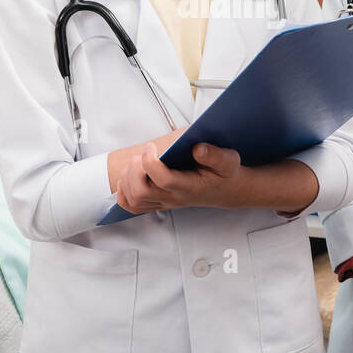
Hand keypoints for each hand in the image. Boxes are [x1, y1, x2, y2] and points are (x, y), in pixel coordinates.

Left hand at [115, 141, 244, 213]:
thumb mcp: (228, 160)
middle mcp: (174, 197)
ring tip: (137, 162)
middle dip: (135, 170)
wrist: (226, 191)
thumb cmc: (224, 174)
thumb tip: (197, 148)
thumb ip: (215, 155)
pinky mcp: (159, 203)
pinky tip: (128, 178)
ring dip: (128, 178)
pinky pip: (134, 206)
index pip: (162, 180)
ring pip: (135, 199)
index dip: (150, 162)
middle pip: (142, 192)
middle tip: (143, 154)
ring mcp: (165, 202)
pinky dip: (124, 193)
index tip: (152, 147)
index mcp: (189, 186)